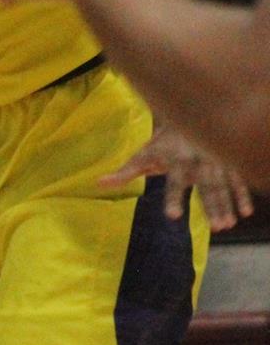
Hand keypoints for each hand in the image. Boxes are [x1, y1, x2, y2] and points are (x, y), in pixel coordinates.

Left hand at [103, 124, 256, 230]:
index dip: (173, 199)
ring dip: (227, 206)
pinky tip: (245, 212)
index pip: (173, 184)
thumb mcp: (142, 155)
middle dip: (212, 207)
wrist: (189, 116)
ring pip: (223, 187)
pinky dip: (242, 195)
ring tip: (226, 226)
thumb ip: (125, 172)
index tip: (173, 217)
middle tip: (216, 228)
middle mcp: (198, 162)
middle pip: (205, 188)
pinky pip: (237, 180)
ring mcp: (216, 162)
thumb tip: (98, 183)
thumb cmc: (162, 143)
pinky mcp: (228, 163)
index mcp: (176, 162)